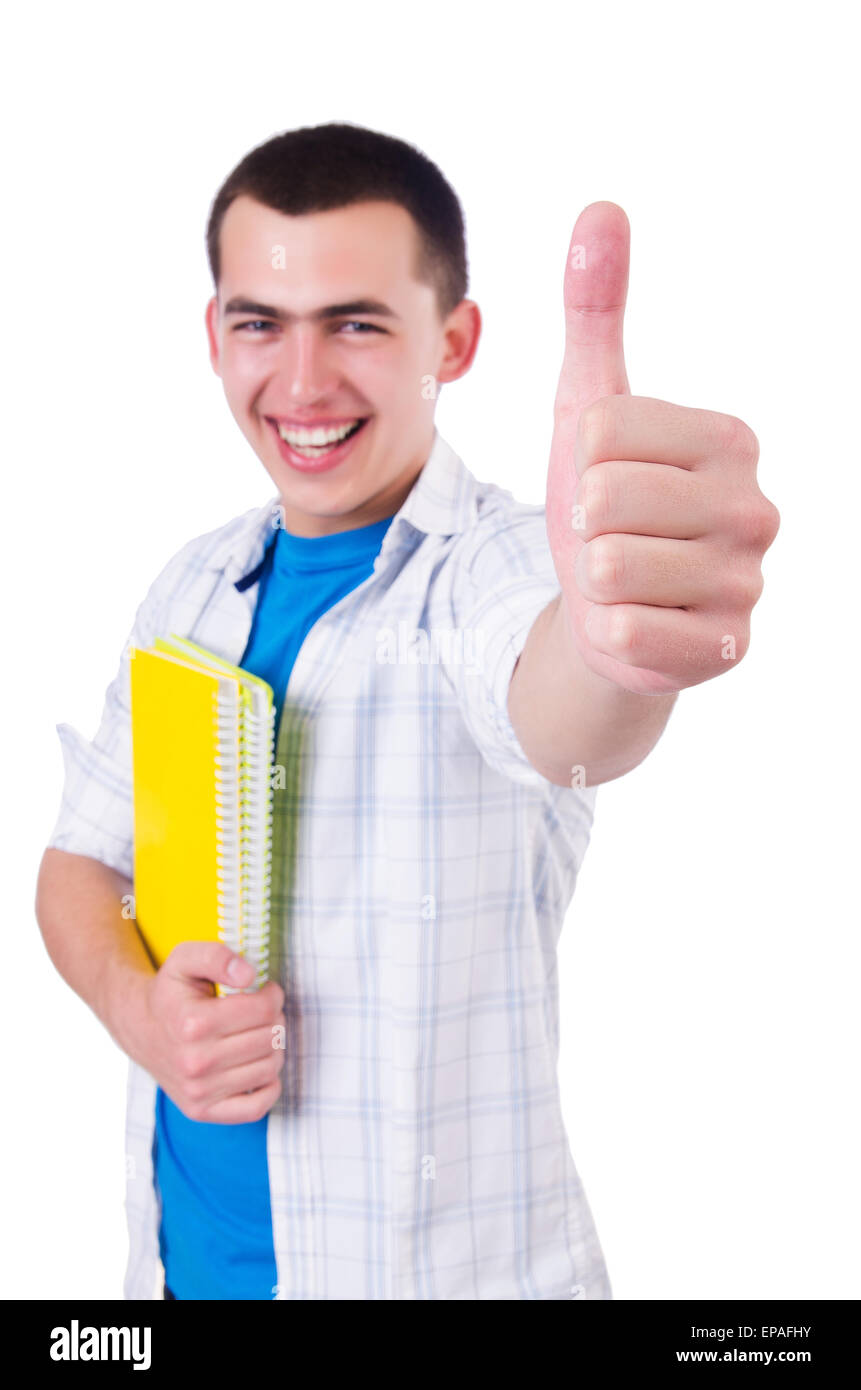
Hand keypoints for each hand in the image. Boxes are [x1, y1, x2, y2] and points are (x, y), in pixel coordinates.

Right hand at [132, 942, 285, 1122]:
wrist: (140, 1028)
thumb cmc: (171, 993)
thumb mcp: (185, 958)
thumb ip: (217, 956)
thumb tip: (249, 975)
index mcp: (193, 1023)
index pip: (264, 1009)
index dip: (273, 995)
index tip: (265, 990)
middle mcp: (195, 1062)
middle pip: (270, 1038)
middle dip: (275, 1018)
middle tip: (262, 1011)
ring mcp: (198, 1091)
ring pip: (269, 1068)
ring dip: (273, 1047)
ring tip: (257, 1034)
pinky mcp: (201, 1111)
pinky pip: (256, 1108)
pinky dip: (269, 1087)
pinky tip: (258, 1065)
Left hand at [545, 202, 779, 695]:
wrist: (610, 613)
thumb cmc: (606, 505)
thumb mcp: (589, 409)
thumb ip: (597, 313)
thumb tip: (601, 208)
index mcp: (732, 438)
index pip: (602, 430)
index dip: (580, 462)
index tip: (609, 480)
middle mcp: (757, 506)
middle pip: (604, 497)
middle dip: (586, 524)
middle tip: (615, 537)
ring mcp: (749, 583)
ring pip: (610, 565)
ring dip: (596, 580)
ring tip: (626, 579)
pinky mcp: (726, 648)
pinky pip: (627, 630)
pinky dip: (611, 631)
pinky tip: (640, 622)